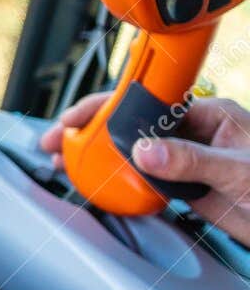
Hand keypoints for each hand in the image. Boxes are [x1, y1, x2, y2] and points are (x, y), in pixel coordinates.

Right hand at [42, 92, 249, 242]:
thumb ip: (190, 161)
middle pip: (133, 124)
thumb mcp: (239, 171)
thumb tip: (144, 151)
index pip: (149, 101)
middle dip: (92, 130)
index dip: (109, 105)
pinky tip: (100, 185)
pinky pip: (146, 181)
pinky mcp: (190, 188)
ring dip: (100, 157)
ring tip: (67, 163)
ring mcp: (190, 161)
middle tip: (59, 141)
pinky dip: (120, 183)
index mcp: (209, 115)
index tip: (79, 116)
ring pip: (134, 152)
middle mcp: (195, 134)